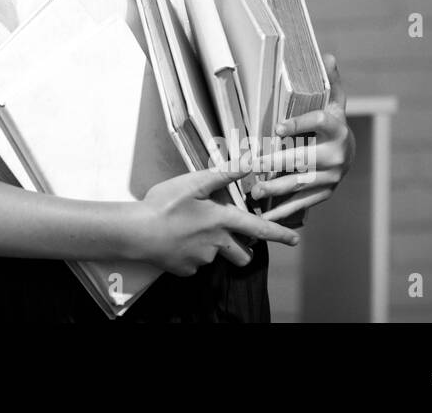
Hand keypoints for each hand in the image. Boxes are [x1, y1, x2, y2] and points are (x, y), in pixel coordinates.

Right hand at [136, 162, 301, 276]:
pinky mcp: (185, 270)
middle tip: (228, 236)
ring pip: (216, 257)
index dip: (279, 233)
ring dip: (212, 248)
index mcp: (222, 221)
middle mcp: (217, 244)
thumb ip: (223, 174)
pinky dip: (190, 254)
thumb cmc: (164, 205)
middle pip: (243, 255)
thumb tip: (250, 162)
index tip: (295, 239)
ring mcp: (201, 260)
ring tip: (191, 232)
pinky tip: (176, 241)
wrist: (136, 232)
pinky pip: (195, 264)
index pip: (259, 229)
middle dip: (243, 248)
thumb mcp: (193, 183)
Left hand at [250, 54, 354, 223]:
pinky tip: (266, 216)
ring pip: (301, 183)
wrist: (351, 152)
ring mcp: (332, 176)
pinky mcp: (325, 192)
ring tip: (253, 192)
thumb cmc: (333, 122)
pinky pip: (304, 203)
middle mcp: (336, 153)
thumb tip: (328, 56)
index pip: (319, 122)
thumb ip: (330, 82)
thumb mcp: (334, 101)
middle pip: (303, 158)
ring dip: (275, 189)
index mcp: (336, 127)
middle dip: (275, 163)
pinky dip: (284, 211)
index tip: (278, 127)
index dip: (299, 124)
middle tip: (251, 165)